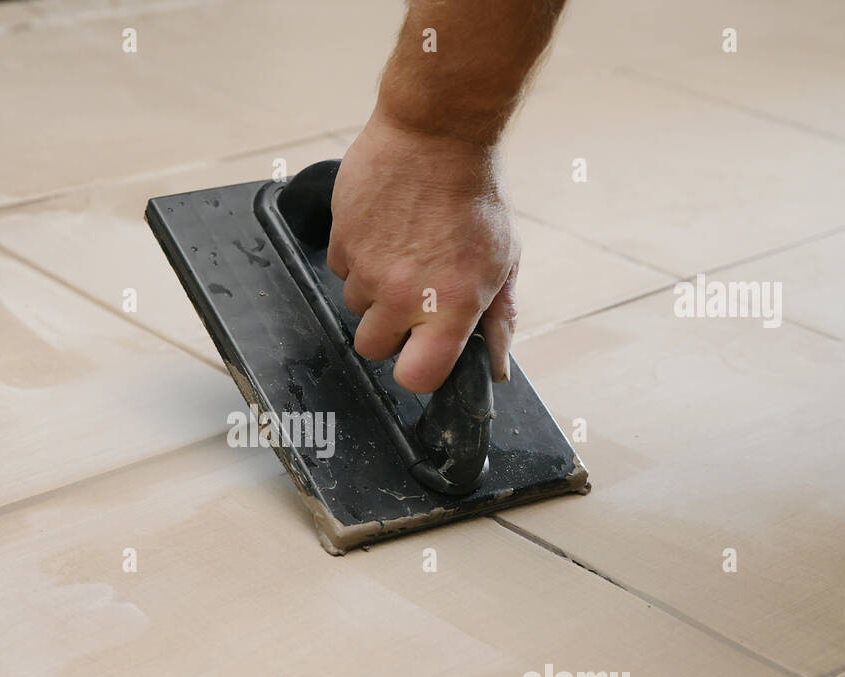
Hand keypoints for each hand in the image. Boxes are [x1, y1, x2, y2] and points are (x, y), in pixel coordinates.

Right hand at [327, 111, 519, 393]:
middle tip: (410, 299)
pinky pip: (341, 270)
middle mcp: (402, 293)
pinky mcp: (341, 241)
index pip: (417, 377)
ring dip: (373, 290)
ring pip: (354, 307)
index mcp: (449, 305)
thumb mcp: (503, 259)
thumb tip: (496, 366)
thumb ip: (499, 318)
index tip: (424, 355)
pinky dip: (357, 258)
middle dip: (388, 331)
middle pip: (372, 349)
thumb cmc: (474, 195)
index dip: (418, 371)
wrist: (436, 131)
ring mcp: (366, 268)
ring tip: (400, 252)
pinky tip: (383, 230)